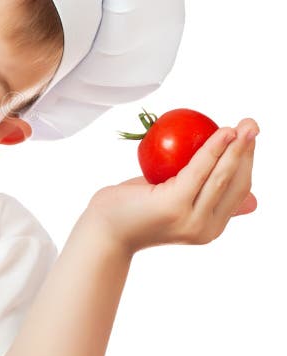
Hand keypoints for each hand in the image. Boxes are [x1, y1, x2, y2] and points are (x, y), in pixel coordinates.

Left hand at [86, 118, 258, 255]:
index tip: (250, 138)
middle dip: (248, 151)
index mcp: (210, 227)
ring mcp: (191, 220)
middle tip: (252, 124)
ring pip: (221, 176)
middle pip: (236, 183)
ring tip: (242, 125)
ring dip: (235, 147)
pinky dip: (212, 149)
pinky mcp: (173, 206)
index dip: (248, 163)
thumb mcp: (175, 203)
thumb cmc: (134, 211)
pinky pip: (198, 170)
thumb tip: (251, 200)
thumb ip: (205, 198)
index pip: (239, 192)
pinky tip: (221, 133)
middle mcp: (206, 228)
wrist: (103, 231)